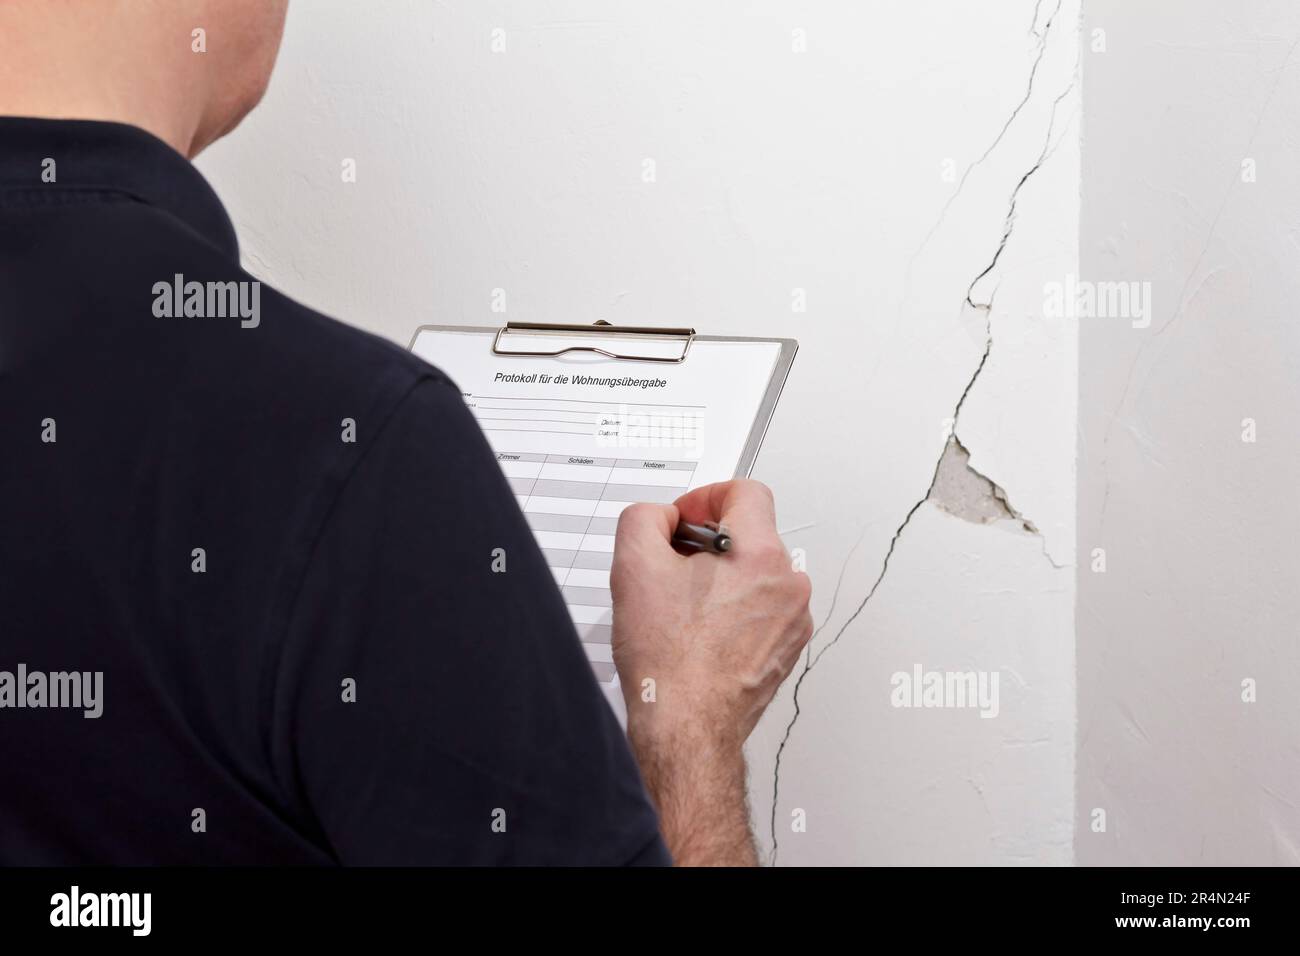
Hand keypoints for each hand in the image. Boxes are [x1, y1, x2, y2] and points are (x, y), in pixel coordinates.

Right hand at [610, 479, 812, 864]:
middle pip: (749, 535)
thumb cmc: (670, 662)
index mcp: (761, 555)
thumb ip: (645, 517)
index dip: (706, 498)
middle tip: (673, 568)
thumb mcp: (634, 565)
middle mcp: (788, 585)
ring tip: (684, 609)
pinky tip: (700, 634)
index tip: (684, 520)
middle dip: (708, 544)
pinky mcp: (786, 649)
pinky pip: (761, 610)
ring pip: (755, 575)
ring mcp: (792, 621)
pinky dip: (733, 612)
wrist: (687, 727)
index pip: (745, 492)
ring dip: (721, 580)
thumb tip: (662, 517)